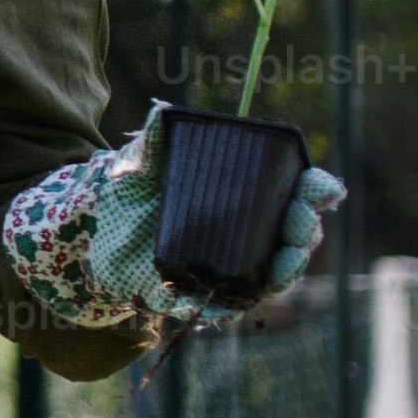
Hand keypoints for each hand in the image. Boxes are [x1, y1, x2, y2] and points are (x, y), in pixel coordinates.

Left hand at [1, 139, 344, 333]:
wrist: (94, 235)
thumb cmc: (129, 190)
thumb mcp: (139, 163)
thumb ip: (152, 141)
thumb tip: (161, 113)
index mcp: (248, 192)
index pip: (298, 190)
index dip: (316, 190)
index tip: (323, 189)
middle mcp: (250, 229)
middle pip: (295, 234)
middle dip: (306, 231)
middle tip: (300, 227)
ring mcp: (233, 263)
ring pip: (275, 272)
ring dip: (287, 270)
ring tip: (287, 263)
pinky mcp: (209, 293)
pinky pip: (231, 305)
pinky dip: (235, 305)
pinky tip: (238, 300)